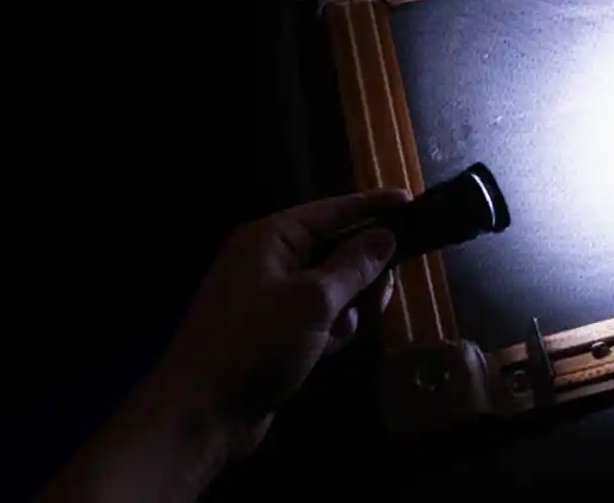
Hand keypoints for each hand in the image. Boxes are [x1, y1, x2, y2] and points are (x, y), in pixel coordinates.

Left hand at [152, 188, 410, 452]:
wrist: (202, 411)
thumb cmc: (257, 343)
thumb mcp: (315, 300)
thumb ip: (355, 265)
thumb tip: (385, 236)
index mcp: (271, 238)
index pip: (332, 210)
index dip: (373, 206)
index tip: (411, 202)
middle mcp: (268, 260)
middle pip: (335, 248)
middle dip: (362, 271)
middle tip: (385, 292)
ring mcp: (270, 297)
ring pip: (332, 287)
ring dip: (347, 307)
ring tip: (344, 329)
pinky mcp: (274, 331)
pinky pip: (318, 315)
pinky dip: (330, 328)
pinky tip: (328, 349)